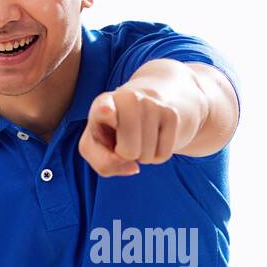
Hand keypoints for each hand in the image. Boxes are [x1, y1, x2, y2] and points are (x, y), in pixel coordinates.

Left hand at [77, 78, 204, 176]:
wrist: (141, 107)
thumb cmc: (111, 131)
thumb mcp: (96, 146)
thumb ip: (103, 162)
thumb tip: (134, 167)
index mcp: (102, 104)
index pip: (103, 108)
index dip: (105, 112)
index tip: (106, 112)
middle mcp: (128, 99)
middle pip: (128, 151)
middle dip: (126, 156)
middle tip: (124, 141)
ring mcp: (152, 104)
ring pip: (146, 155)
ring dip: (141, 156)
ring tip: (137, 138)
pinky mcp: (171, 114)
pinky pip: (163, 155)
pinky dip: (156, 156)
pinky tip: (151, 138)